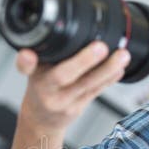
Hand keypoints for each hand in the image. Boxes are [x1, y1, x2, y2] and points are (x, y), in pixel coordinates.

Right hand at [16, 41, 130, 131]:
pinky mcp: (78, 108)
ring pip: (86, 84)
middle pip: (62, 76)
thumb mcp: (35, 70)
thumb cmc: (41, 88)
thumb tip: (68, 28)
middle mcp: (46, 89)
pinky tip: (120, 69)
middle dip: (83, 61)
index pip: (26, 68)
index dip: (26, 62)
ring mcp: (63, 101)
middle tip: (101, 47)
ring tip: (122, 56)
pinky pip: (96, 91)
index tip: (27, 55)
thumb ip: (46, 53)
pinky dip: (110, 79)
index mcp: (34, 76)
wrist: (41, 120)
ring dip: (106, 69)